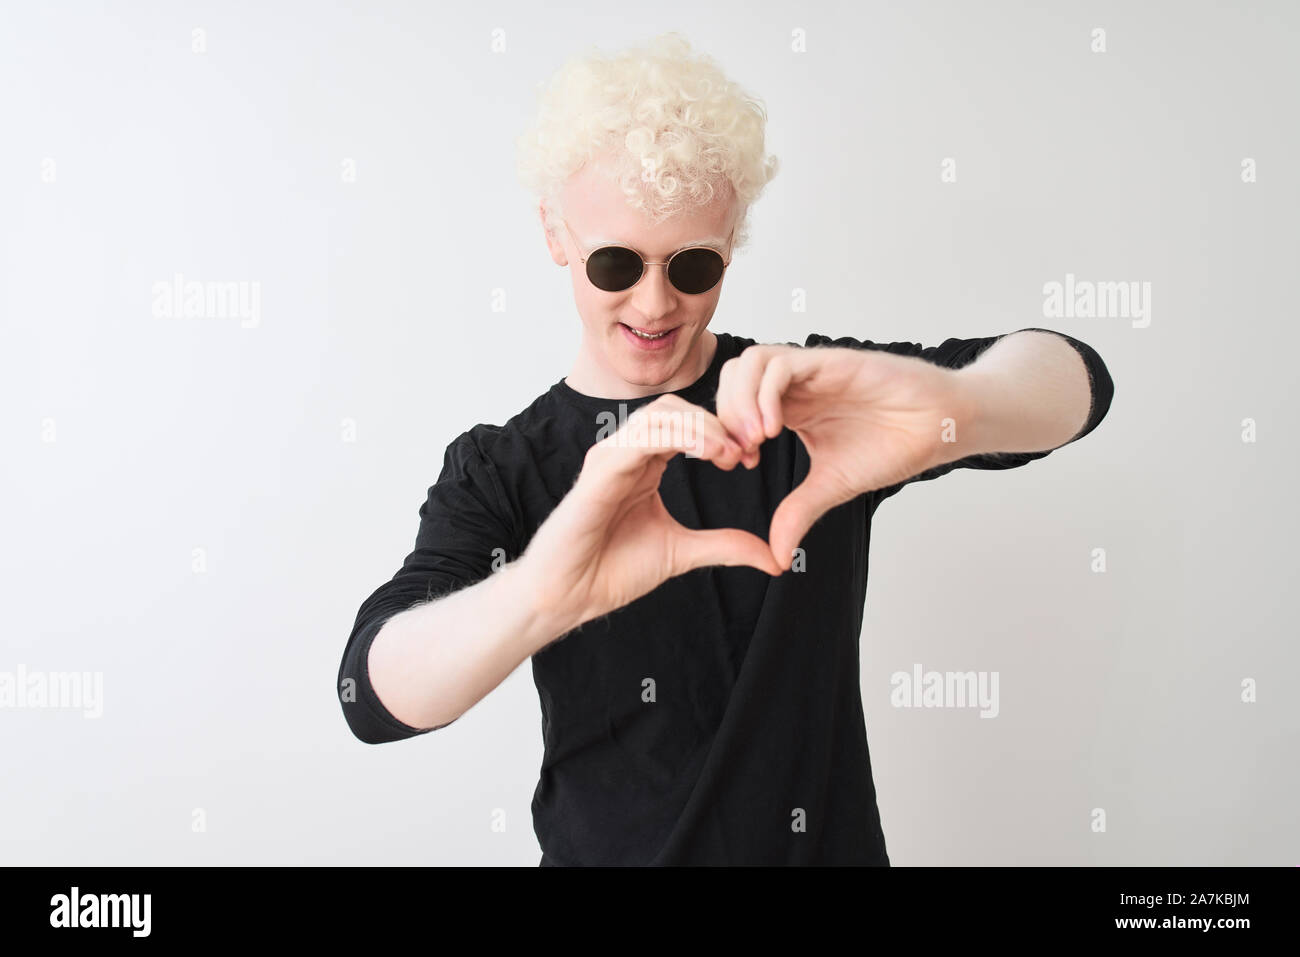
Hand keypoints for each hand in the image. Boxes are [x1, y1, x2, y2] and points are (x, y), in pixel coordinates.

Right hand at [519, 394, 782, 630]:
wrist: (569, 595)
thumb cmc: (612, 570)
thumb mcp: (682, 552)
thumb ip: (725, 546)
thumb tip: (773, 558)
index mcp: (644, 464)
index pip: (686, 423)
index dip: (723, 433)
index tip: (751, 458)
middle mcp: (627, 453)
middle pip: (676, 408)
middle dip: (717, 423)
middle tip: (746, 452)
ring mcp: (611, 458)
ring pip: (661, 415)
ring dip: (702, 427)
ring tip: (730, 453)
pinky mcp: (599, 472)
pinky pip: (641, 439)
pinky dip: (678, 437)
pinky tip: (707, 454)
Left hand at [716, 345, 975, 569]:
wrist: (941, 425)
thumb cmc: (894, 444)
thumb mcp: (833, 485)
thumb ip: (799, 512)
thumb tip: (777, 556)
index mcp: (790, 407)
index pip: (734, 402)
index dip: (723, 431)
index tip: (735, 465)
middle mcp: (795, 385)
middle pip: (733, 377)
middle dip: (723, 416)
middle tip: (739, 454)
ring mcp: (811, 370)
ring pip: (750, 364)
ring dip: (740, 402)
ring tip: (754, 442)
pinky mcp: (831, 362)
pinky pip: (780, 365)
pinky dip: (765, 395)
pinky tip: (774, 430)